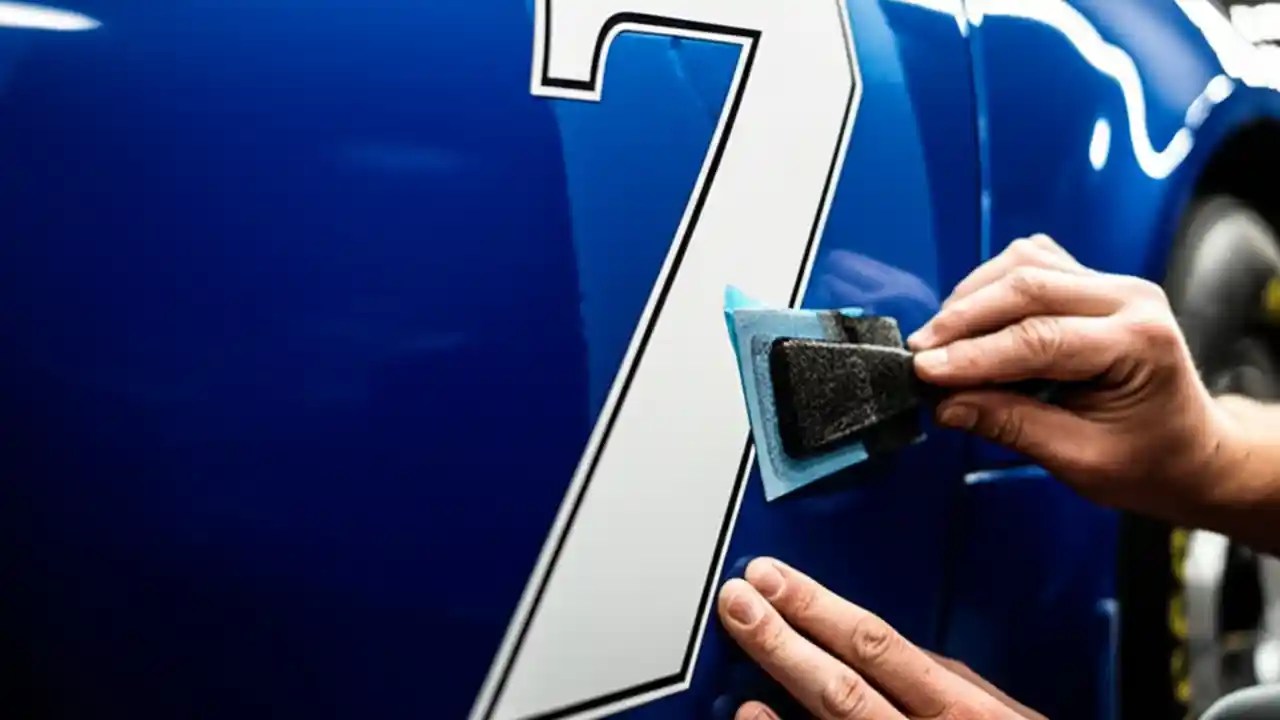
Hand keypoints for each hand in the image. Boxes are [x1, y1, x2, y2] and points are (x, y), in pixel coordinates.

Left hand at [717, 558, 1043, 718]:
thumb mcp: (992, 712)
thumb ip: (935, 678)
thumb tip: (862, 639)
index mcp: (962, 710)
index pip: (875, 646)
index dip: (815, 608)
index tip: (772, 578)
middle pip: (841, 686)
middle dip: (781, 638)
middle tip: (737, 600)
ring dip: (778, 678)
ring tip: (740, 645)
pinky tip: (751, 713)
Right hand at [906, 234, 1238, 520]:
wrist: (1192, 450)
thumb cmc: (1148, 462)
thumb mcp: (1080, 460)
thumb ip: (1011, 425)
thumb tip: (946, 404)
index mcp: (1139, 342)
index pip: (1039, 338)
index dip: (972, 355)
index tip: (924, 371)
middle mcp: (1130, 298)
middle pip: (1027, 285)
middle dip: (962, 320)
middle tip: (919, 355)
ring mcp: (1112, 283)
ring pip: (1024, 264)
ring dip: (972, 298)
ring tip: (939, 341)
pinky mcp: (1092, 281)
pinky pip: (1031, 262)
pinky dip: (990, 286)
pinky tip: (970, 320)